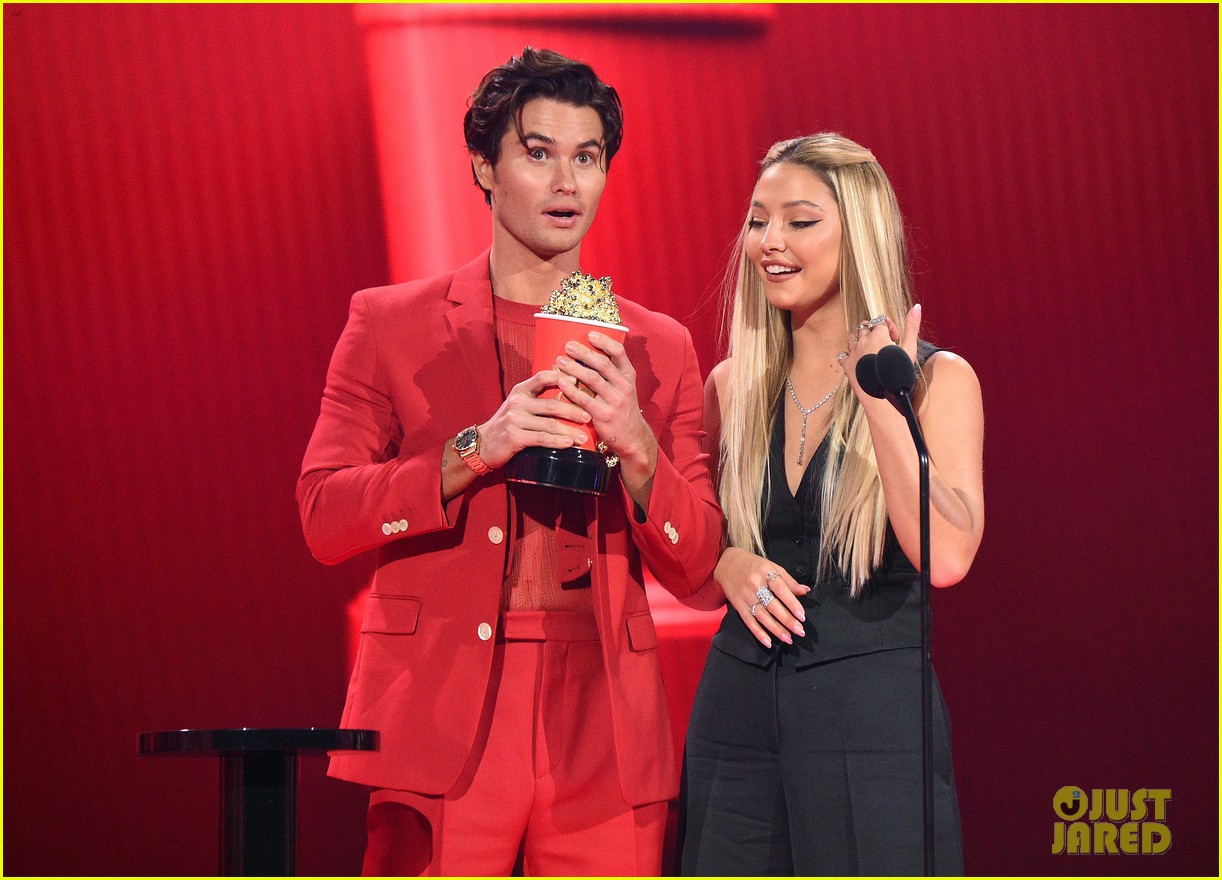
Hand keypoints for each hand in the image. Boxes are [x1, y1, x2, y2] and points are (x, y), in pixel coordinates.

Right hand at [476, 370, 593, 468]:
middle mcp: (517, 402)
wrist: (483, 444)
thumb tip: (570, 386)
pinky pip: (541, 439)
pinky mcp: (514, 437)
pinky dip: (557, 441)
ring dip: (569, 431)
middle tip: (589, 415)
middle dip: (573, 410)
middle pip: (552, 404)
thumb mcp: (519, 404)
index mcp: (520, 390)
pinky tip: (568, 444)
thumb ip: (538, 396)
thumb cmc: (508, 423)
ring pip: (549, 424)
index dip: (561, 377)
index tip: (579, 380)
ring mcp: (515, 420)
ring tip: (584, 436)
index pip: (542, 377)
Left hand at [554, 331, 657, 476]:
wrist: (632, 437)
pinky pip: (584, 399)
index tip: (589, 334)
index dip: (604, 341)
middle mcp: (624, 386)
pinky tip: (561, 383)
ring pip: (592, 379)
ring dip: (574, 368)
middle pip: (602, 363)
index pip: (619, 352)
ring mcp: (615, 401)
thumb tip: (588, 352)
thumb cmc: (622, 408)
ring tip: (560, 361)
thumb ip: (612, 372)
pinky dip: (571, 390)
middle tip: (567, 346)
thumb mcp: (625, 387)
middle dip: (583, 352)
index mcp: (629, 376)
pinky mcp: (603, 415)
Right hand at [714, 547, 809, 648]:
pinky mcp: (737, 605)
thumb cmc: (753, 565)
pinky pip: (748, 621)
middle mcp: (755, 584)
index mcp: (765, 572)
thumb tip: (805, 591)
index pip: (781, 589)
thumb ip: (788, 580)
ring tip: (788, 639)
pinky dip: (758, 632)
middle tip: (799, 631)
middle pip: (772, 605)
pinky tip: (768, 641)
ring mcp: (745, 595)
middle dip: (787, 620)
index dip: (792, 603)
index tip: (802, 616)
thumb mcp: (772, 567)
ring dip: (775, 629)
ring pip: (762, 615)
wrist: (726, 563)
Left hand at [840, 303, 921, 397]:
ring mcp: (853, 352)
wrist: (884, 397)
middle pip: (865, 328)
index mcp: (878, 334)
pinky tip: (859, 363)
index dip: (889, 328)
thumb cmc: (900, 373)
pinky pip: (843, 355)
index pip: (880, 321)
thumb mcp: (909, 349)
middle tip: (884, 347)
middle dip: (874, 334)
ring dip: (862, 343)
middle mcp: (863, 340)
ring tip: (872, 354)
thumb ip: (912, 326)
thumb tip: (917, 306)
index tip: (895, 339)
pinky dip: (850, 356)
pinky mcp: (846, 365)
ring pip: (853, 339)